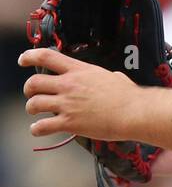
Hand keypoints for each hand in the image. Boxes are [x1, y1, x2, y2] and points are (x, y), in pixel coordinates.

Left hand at [19, 48, 140, 140]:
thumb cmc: (129, 95)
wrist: (134, 112)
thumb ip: (106, 77)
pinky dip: (36, 129)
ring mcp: (67, 104)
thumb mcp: (115, 77)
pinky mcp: (69, 122)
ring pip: (34, 104)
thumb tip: (114, 78)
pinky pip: (42, 126)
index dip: (29, 57)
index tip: (22, 60)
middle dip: (29, 89)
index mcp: (78, 70)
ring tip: (35, 112)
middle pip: (33, 82)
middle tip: (32, 95)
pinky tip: (38, 129)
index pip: (46, 56)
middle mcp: (69, 84)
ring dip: (31, 108)